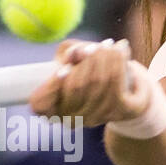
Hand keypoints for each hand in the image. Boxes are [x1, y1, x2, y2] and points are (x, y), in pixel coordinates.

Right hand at [28, 38, 151, 126]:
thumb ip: (69, 53)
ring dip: (104, 58)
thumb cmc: (85, 69)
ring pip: (98, 84)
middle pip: (76, 87)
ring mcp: (95, 119)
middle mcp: (70, 120)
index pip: (40, 102)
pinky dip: (118, 63)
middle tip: (94, 46)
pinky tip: (121, 49)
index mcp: (48, 109)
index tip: (64, 67)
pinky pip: (117, 87)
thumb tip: (75, 53)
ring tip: (108, 44)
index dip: (53, 86)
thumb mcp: (70, 58)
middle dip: (86, 61)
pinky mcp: (120, 113)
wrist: (124, 88)